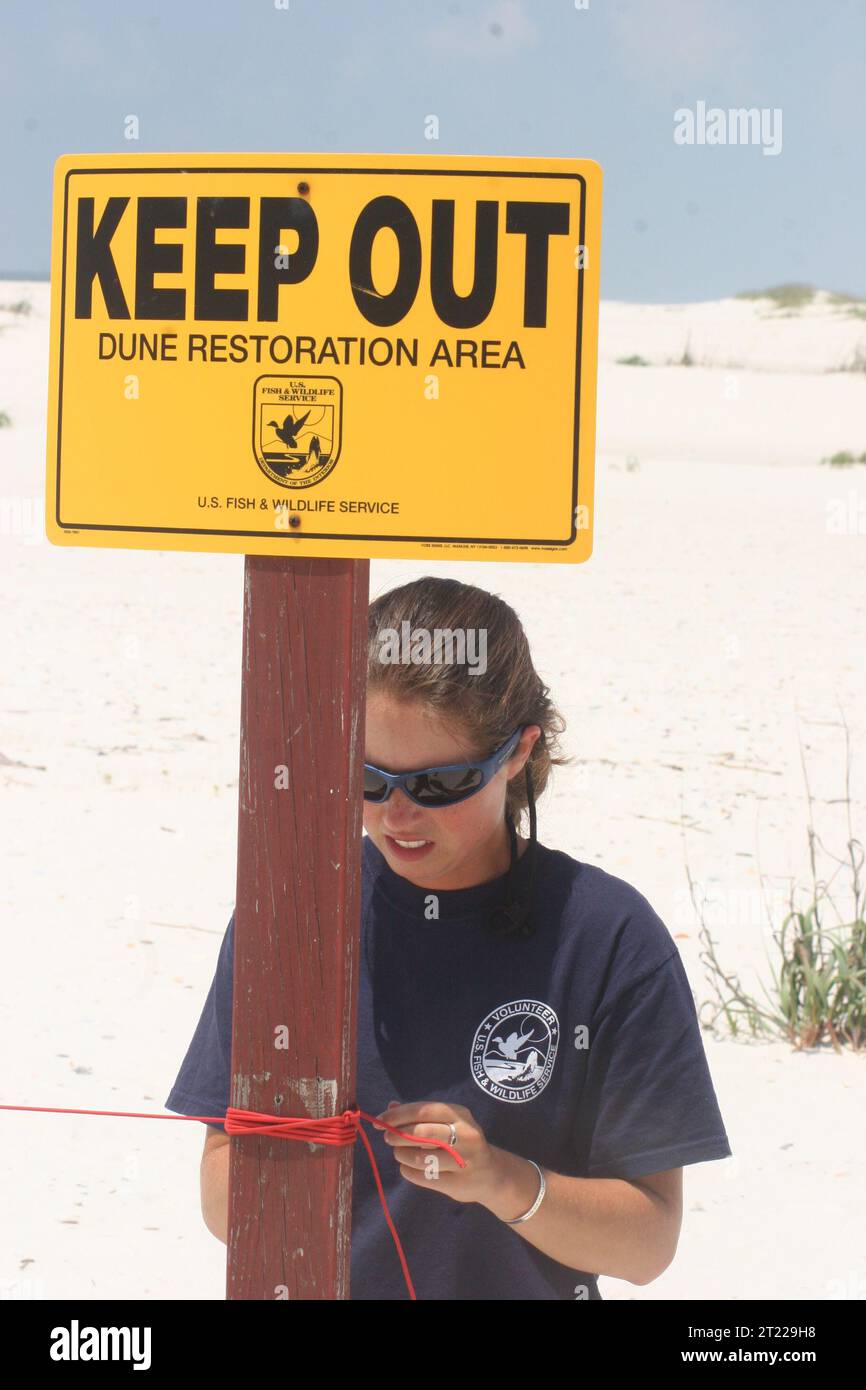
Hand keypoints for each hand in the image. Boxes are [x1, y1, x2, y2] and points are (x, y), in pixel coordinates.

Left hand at [372, 1099, 504, 1206]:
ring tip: (399, 1154)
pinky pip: (424, 1177)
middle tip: (388, 1138)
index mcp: (459, 1114)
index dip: (398, 1115)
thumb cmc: (462, 1142)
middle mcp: (465, 1135)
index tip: (380, 1121)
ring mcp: (463, 1160)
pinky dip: (409, 1171)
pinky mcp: (458, 1183)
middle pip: (421, 1133)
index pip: (423, 1110)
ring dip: (402, 1155)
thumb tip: (390, 1106)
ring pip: (421, 1157)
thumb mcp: (447, 1122)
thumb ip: (421, 1114)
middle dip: (398, 1135)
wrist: (492, 1174)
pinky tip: (408, 1168)